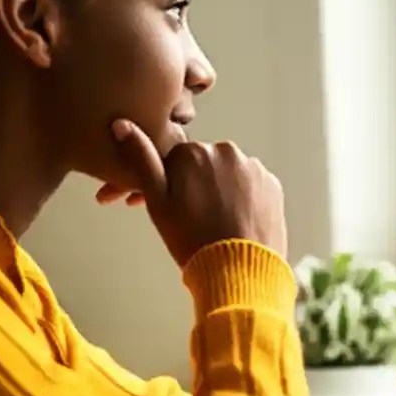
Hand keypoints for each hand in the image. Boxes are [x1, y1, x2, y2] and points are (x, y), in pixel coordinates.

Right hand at [110, 119, 287, 265]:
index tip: (154, 204)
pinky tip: (231, 220)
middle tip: (184, 218)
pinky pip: (250, 187)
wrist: (240, 270)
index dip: (162, 183)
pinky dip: (240, 199)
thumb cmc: (193, 238)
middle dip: (190, 185)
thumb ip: (141, 160)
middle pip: (202, 165)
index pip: (172, 159)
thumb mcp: (157, 201)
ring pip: (226, 175)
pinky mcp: (273, 186)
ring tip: (209, 223)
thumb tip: (122, 125)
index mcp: (195, 151)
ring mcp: (254, 169)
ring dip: (216, 191)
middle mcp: (227, 152)